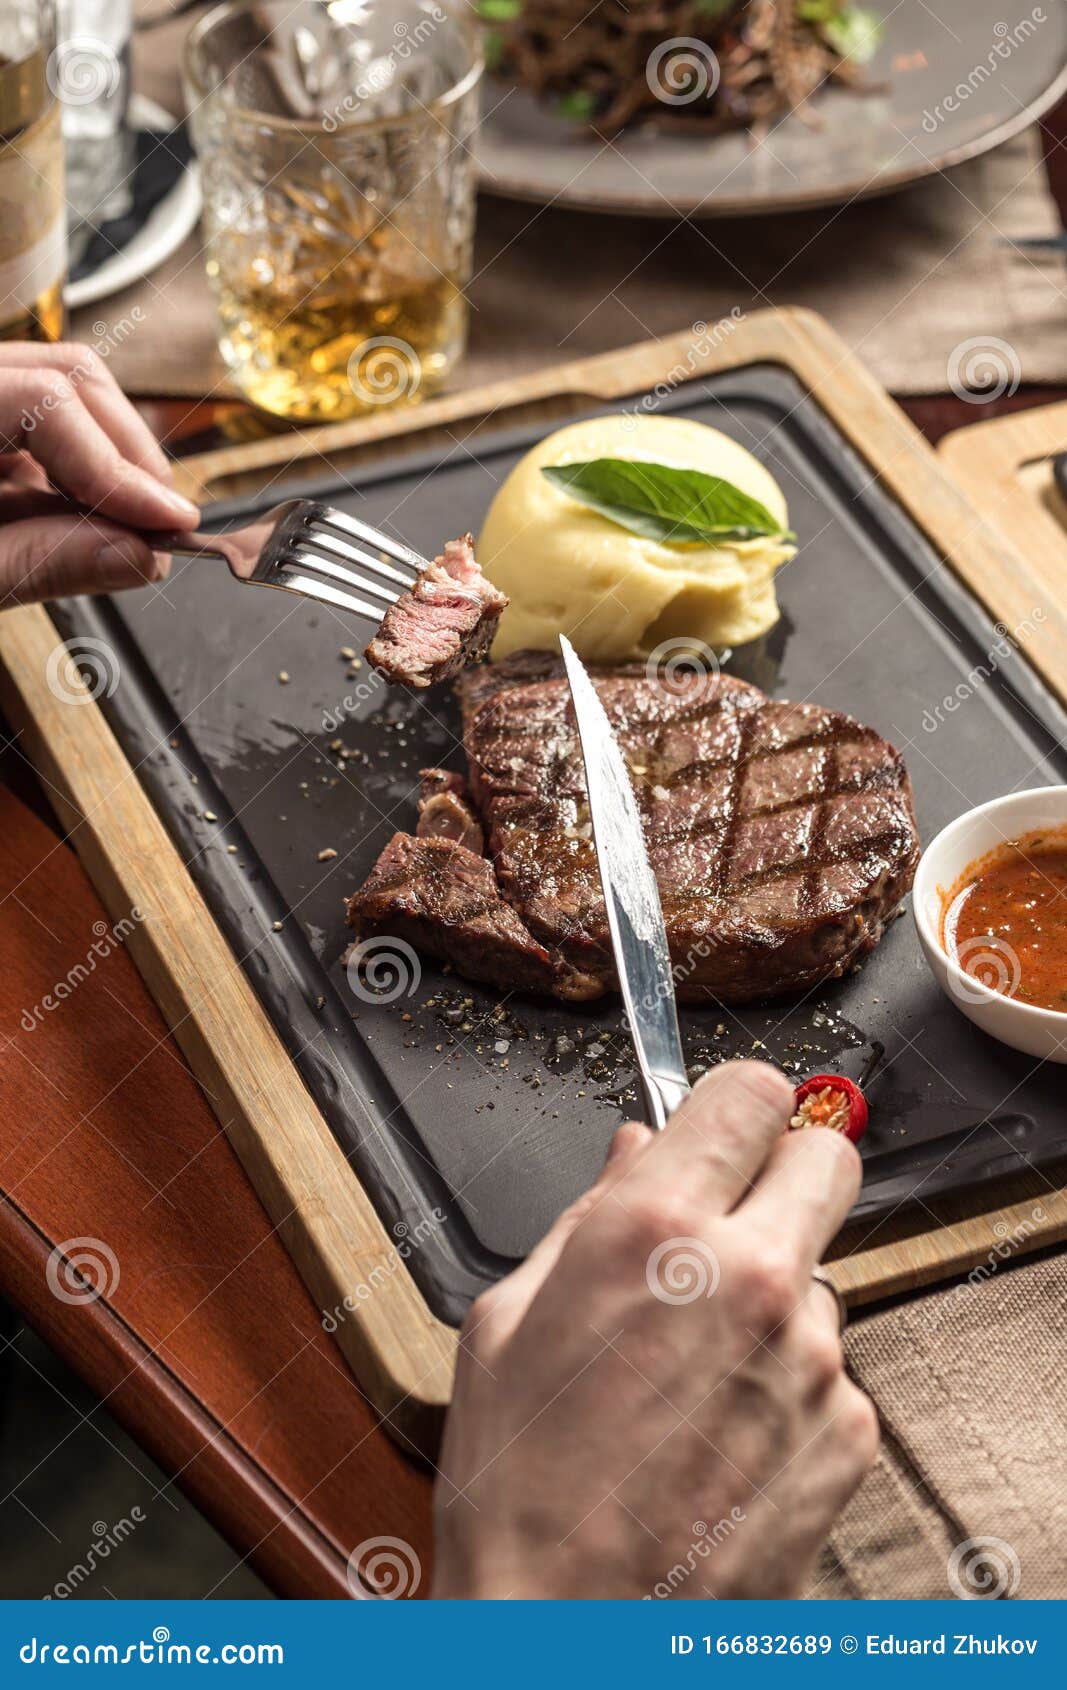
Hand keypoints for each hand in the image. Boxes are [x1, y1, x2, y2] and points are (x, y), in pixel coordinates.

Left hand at [0, 342, 199, 605]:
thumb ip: (43, 562)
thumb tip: (138, 555)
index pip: (49, 401)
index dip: (117, 466)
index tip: (165, 525)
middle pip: (72, 378)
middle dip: (132, 454)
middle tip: (165, 526)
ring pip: (70, 392)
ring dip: (116, 459)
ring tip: (136, 526)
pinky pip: (51, 423)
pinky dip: (86, 469)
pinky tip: (97, 515)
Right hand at [432, 1060, 878, 1599]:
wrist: (565, 1633)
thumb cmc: (518, 1488)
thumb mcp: (509, 1320)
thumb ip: (587, 1216)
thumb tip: (636, 1151)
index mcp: (652, 1233)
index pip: (749, 1094)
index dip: (733, 1102)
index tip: (723, 1124)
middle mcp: (748, 1281)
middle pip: (828, 1157)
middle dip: (785, 1169)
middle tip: (735, 1211)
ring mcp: (808, 1360)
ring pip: (820, 1273)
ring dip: (773, 1293)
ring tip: (695, 1364)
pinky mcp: (843, 1433)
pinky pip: (828, 1368)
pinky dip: (786, 1382)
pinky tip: (721, 1429)